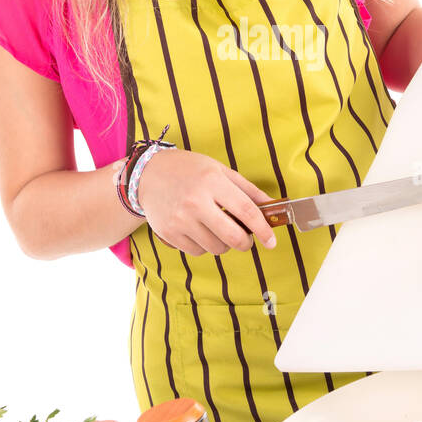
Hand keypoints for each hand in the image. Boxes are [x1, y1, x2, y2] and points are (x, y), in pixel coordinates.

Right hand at [135, 148, 278, 256]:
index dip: (263, 229)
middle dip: (245, 243)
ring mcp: (181, 219)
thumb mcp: (220, 171)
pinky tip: (201, 231)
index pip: (246, 211)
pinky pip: (198, 252)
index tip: (271, 241)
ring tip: (218, 229)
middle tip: (246, 239)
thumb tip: (273, 207)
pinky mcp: (169, 233)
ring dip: (224, 244)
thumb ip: (248, 190)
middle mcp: (195, 201)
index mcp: (212, 181)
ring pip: (216, 248)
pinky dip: (205, 246)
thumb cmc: (189, 170)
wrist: (148, 175)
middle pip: (233, 237)